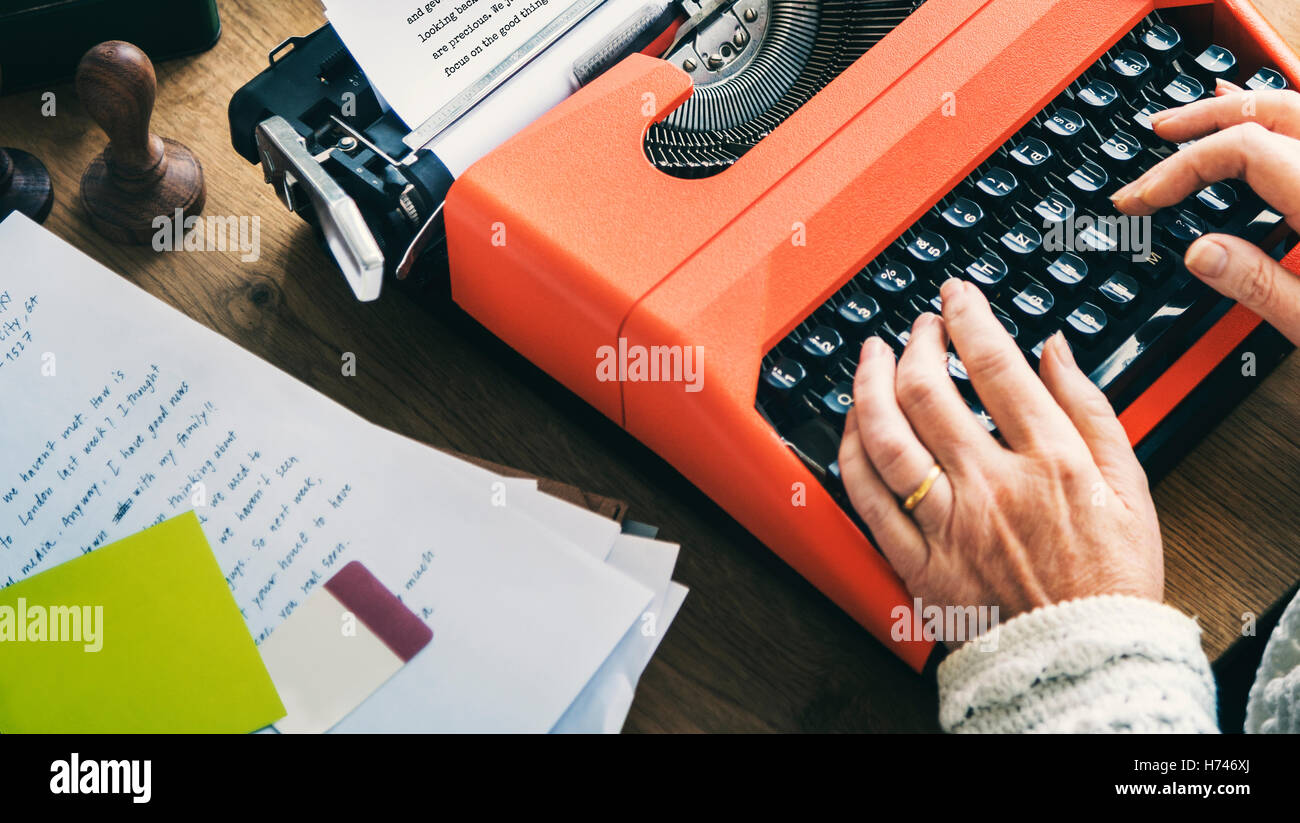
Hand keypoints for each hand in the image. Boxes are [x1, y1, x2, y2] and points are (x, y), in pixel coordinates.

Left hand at [837, 279, 1162, 637]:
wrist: (1085, 657)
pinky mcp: (917, 562)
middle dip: (914, 342)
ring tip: (871, 358)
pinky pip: (867, 499)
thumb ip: (1088, 407)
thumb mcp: (1128, 482)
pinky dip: (851, 454)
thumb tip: (1055, 348)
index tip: (956, 297)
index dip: (966, 316)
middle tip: (916, 327)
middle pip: (928, 391)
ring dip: (868, 385)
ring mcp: (948, 524)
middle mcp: (991, 485)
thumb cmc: (1110, 575)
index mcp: (1049, 460)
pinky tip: (853, 428)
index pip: (994, 364)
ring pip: (886, 438)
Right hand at [1112, 82, 1299, 343]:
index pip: (1239, 148)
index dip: (1176, 169)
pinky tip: (1254, 127)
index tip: (1137, 201)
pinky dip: (1273, 121)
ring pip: (1291, 107)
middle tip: (1153, 135)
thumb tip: (1198, 255)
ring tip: (1191, 121)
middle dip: (1200, 120)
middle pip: (1265, 112)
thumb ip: (1256, 283)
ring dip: (1236, 109)